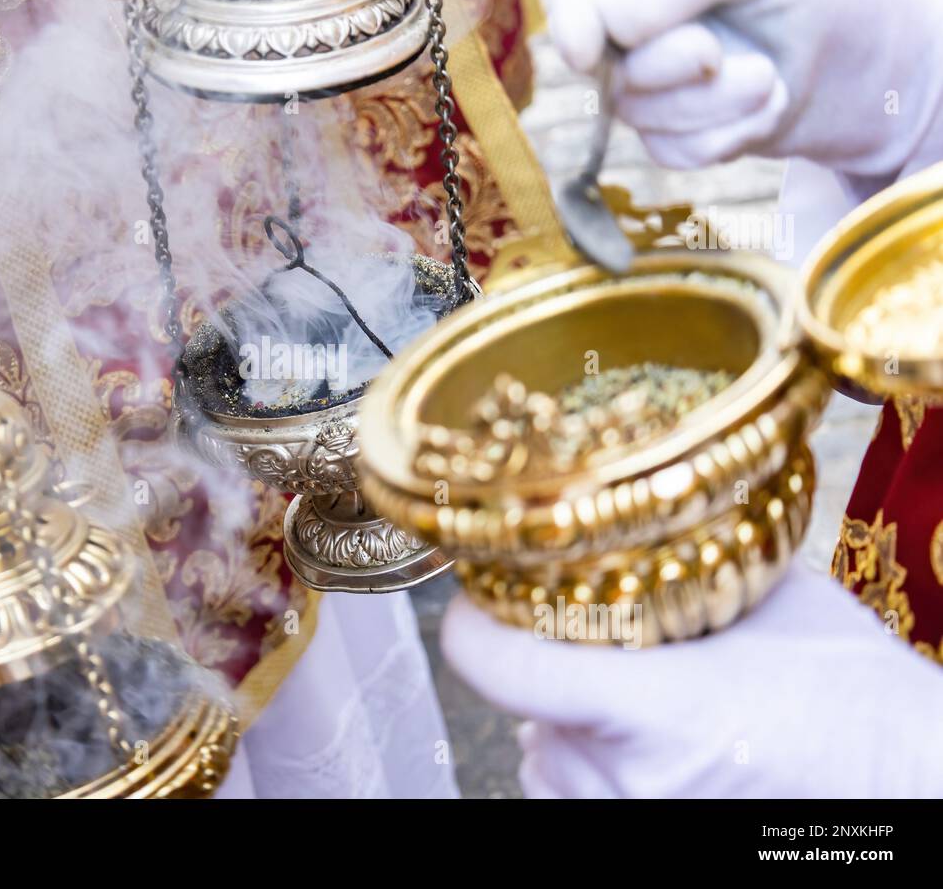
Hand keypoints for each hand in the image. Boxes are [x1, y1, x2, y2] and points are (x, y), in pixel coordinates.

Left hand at [442, 568, 942, 796]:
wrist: (915, 782)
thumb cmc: (858, 699)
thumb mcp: (772, 603)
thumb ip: (682, 569)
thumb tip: (622, 528)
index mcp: (662, 709)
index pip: (503, 670)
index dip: (474, 627)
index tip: (479, 599)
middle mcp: (633, 780)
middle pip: (522, 709)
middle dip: (543, 664)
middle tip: (589, 635)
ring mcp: (634, 822)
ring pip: (542, 757)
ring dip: (563, 720)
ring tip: (633, 694)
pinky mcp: (645, 844)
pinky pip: (568, 794)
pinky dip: (584, 764)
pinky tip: (638, 741)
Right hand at [550, 0, 942, 176]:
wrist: (886, 58)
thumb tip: (606, 30)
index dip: (576, 26)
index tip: (588, 53)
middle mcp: (641, 22)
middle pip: (604, 65)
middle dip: (668, 69)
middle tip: (718, 54)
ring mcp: (657, 80)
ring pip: (638, 115)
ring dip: (711, 106)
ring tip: (767, 77)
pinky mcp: (680, 131)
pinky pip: (671, 152)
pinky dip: (725, 137)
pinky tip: (764, 107)